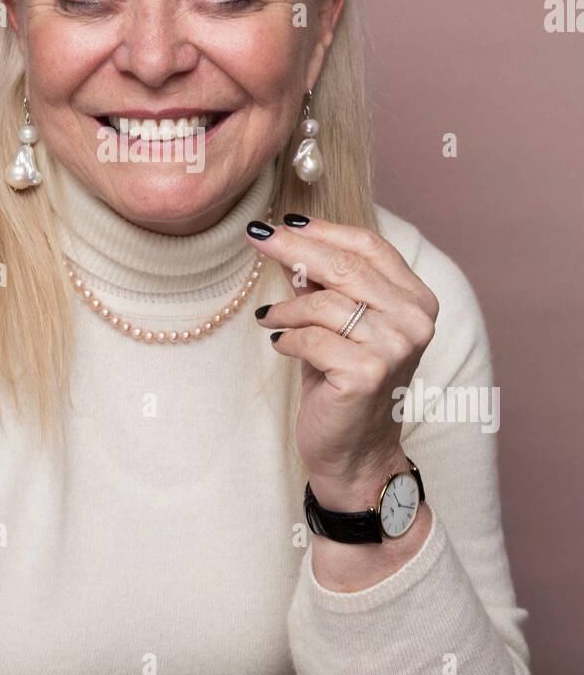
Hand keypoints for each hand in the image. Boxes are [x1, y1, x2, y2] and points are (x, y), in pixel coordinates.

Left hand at [247, 214, 438, 501]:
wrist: (355, 452)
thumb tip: (286, 237)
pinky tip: (280, 345)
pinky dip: (287, 339)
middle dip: (294, 248)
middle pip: (347, 267)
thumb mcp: (338, 323)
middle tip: (256, 237)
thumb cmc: (343, 381)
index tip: (283, 222)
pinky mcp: (367, 374)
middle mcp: (415, 321)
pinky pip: (311, 338)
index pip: (371, 246)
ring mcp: (395, 349)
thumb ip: (323, 282)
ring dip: (287, 308)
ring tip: (270, 317)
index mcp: (418, 301)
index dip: (324, 230)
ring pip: (324, 303)